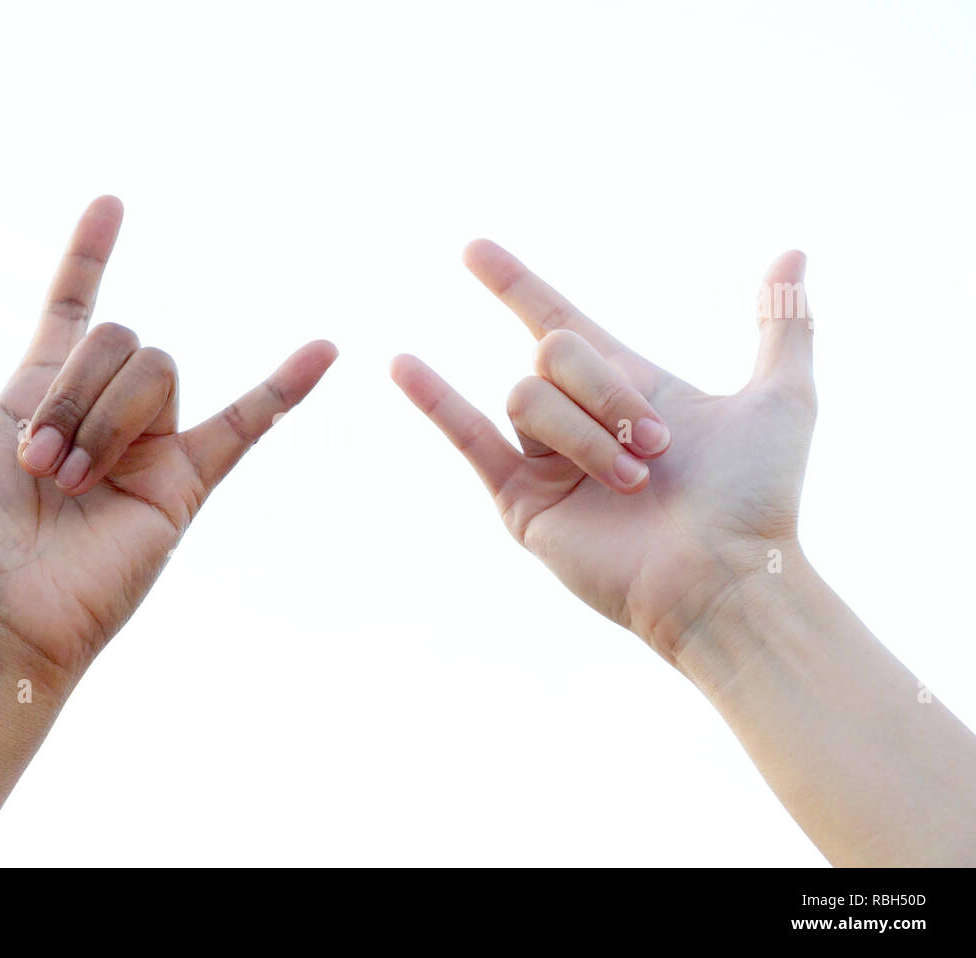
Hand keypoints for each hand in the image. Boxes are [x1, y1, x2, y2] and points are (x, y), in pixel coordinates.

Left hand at [0, 196, 336, 681]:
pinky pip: (247, 424)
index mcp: (36, 400)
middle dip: (72, 390)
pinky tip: (326, 349)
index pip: (72, 311)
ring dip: (105, 418)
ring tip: (71, 484)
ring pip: (156, 369)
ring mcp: (145, 450)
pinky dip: (287, 386)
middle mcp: (99, 418)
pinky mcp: (183, 486)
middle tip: (33, 466)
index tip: (109, 205)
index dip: (87, 258)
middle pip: (117, 338)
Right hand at [392, 240, 814, 663]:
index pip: (554, 317)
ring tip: (631, 482)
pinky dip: (434, 399)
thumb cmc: (759, 498)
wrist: (728, 576)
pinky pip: (468, 439)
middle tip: (656, 447)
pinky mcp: (520, 502)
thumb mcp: (780, 397)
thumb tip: (792, 251)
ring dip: (585, 433)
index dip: (513, 283)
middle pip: (551, 353)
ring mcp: (544, 461)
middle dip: (607, 390)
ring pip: (527, 396)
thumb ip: (782, 322)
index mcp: (624, 388)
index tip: (472, 249)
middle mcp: (577, 419)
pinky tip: (402, 362)